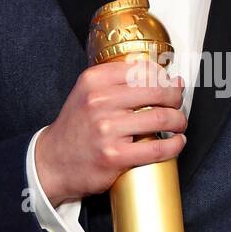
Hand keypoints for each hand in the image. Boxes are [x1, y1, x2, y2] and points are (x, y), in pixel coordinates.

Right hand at [36, 56, 186, 205]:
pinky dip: (175, 145)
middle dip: (175, 97)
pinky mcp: (114, 156)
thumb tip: (166, 77)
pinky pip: (157, 148)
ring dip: (178, 120)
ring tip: (178, 124)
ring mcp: (107, 129)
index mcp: (94, 81)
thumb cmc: (76, 128)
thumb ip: (118, 82)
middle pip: (157, 91)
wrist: (52, 162)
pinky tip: (177, 143)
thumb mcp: (87, 93)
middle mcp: (99, 101)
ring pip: (161, 118)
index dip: (163, 77)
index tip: (169, 84)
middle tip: (177, 104)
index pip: (142, 69)